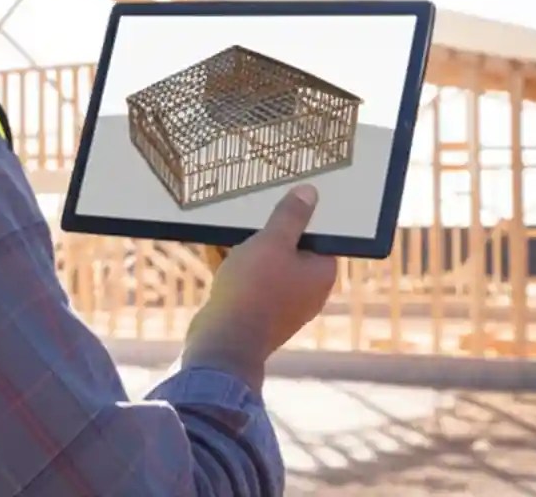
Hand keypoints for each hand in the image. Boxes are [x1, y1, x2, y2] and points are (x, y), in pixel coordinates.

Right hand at [181, 184, 338, 393]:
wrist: (223, 342)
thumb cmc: (253, 289)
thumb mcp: (272, 242)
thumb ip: (291, 216)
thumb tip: (310, 193)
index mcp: (321, 274)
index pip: (320, 236)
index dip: (302, 217)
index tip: (284, 200)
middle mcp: (307, 291)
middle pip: (291, 249)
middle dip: (269, 231)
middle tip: (251, 211)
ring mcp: (282, 304)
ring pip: (267, 264)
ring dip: (247, 247)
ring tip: (228, 228)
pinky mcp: (257, 312)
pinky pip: (249, 280)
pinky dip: (235, 265)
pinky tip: (214, 248)